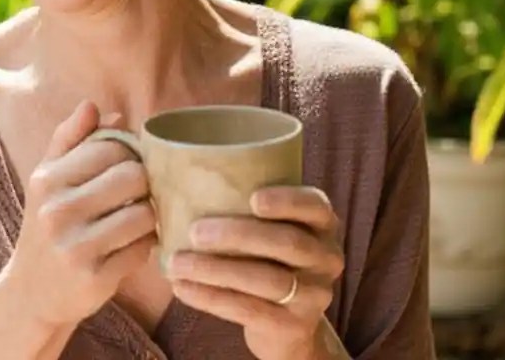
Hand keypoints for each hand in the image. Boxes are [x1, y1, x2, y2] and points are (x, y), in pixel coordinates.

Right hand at [3, 101, 156, 329]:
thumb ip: (70, 139)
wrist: (30, 294)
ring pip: (144, 214)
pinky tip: (133, 245)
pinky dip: (146, 245)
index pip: (111, 147)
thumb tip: (95, 106)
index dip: (130, 154)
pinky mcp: (95, 278)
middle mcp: (58, 212)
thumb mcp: (47, 181)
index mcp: (47, 181)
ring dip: (149, 216)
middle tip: (138, 194)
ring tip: (138, 219)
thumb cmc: (48, 226)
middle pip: (133, 176)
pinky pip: (144, 249)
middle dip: (144, 184)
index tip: (128, 167)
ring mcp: (76, 247)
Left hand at [167, 186, 345, 359]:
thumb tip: (185, 177)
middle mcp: (326, 258)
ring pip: (267, 280)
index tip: (252, 198)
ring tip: (177, 263)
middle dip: (239, 235)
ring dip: (217, 270)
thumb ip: (247, 206)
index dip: (287, 201)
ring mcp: (314, 295)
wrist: (285, 324)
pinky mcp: (293, 326)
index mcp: (323, 225)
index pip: (314, 207)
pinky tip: (182, 288)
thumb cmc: (266, 260)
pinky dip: (212, 298)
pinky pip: (249, 310)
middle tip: (195, 231)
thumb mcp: (271, 230)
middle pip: (288, 243)